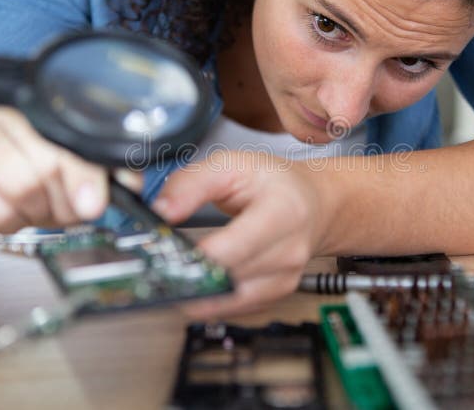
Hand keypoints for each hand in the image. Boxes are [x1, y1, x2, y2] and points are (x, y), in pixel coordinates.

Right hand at [0, 103, 112, 234]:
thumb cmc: (26, 176)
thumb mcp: (73, 171)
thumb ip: (106, 170)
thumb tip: (125, 184)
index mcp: (40, 99)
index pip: (73, 134)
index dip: (87, 174)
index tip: (94, 203)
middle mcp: (2, 106)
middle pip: (48, 162)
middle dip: (62, 198)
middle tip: (59, 205)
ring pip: (21, 185)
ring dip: (34, 209)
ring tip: (31, 205)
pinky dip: (8, 220)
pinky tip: (5, 210)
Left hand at [151, 150, 331, 318]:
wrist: (315, 203)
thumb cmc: (276, 183)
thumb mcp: (232, 165)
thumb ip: (191, 183)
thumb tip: (161, 211)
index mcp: (282, 212)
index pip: (234, 247)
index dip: (197, 257)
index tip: (165, 255)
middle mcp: (289, 251)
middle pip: (229, 279)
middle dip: (189, 276)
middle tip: (158, 268)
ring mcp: (286, 278)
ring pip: (229, 302)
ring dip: (197, 294)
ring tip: (172, 277)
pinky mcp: (276, 295)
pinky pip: (236, 308)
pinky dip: (212, 301)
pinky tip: (195, 287)